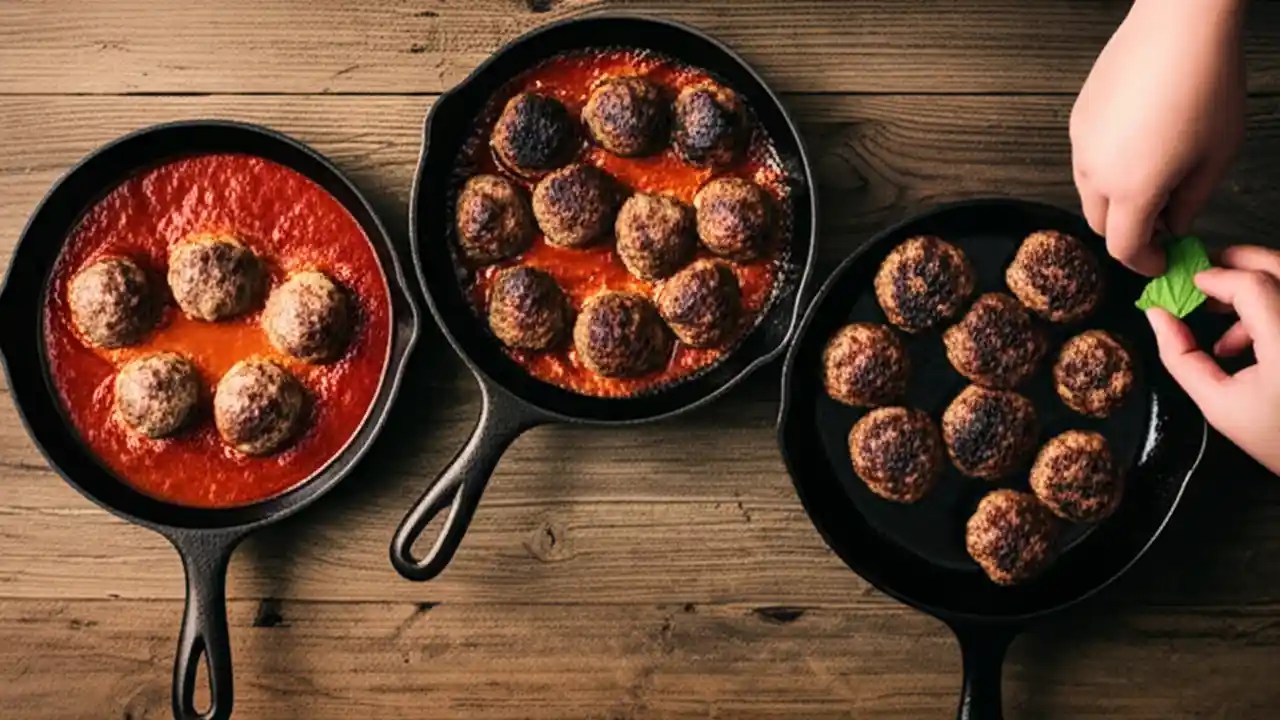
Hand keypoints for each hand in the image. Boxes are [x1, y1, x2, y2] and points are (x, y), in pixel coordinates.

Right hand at [1071, 0, 1246, 275]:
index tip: (1161, 261)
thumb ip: (1192, 201)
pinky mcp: (1078, 120)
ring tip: (1153, 177)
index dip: (1145, 262)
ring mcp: (1081, 145)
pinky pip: (1086, 159)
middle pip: (1100, 225)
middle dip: (1129, 233)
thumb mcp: (1217, 155)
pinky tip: (1140, 144)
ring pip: (1090, 193)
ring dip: (1116, 200)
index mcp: (1133, 189)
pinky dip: (1108, 168)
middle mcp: (1096, 172)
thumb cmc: (1205, 83)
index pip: (1124, 248)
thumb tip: (1176, 223)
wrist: (1178, 27)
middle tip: (1162, 223)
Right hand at [1147, 246, 1279, 474]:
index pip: (1253, 286)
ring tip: (1220, 317)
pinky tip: (1246, 337)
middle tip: (1203, 275)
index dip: (1216, 277)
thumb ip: (1181, 357)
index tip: (1187, 286)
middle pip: (1277, 265)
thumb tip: (1157, 315)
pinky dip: (1267, 302)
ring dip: (1251, 282)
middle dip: (1235, 262)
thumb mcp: (1217, 403)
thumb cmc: (1277, 438)